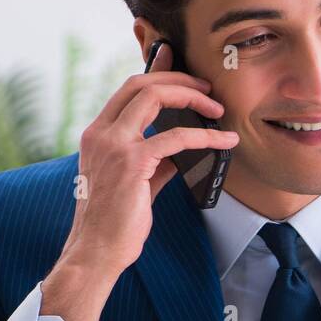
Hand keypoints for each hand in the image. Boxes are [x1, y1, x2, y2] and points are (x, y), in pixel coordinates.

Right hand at [40, 43, 238, 320]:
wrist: (96, 251)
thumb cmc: (114, 222)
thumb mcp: (135, 181)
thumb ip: (156, 159)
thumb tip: (185, 147)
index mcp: (97, 134)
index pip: (128, 89)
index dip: (157, 72)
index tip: (182, 69)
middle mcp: (101, 133)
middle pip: (141, 84)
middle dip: (178, 79)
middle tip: (206, 87)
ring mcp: (114, 145)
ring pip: (155, 97)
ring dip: (193, 98)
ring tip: (217, 109)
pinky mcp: (133, 162)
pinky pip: (177, 137)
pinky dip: (205, 136)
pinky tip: (223, 142)